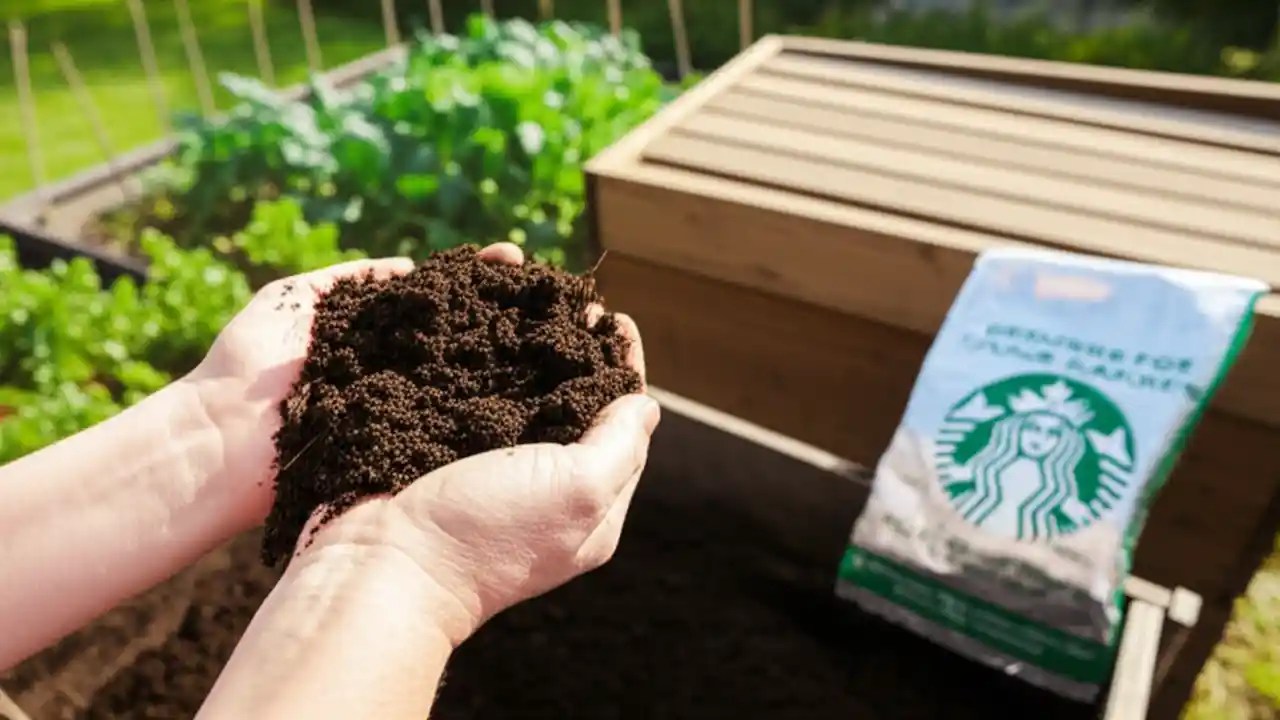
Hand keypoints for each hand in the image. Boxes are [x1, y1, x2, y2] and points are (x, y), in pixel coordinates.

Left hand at [186, 245, 523, 525]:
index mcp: (376, 335)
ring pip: (467, 381)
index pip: (439, 298)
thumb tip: (410, 266)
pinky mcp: (401, 450)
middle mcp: (399, 372)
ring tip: (556, 336)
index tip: (516, 258)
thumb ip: (350, 280)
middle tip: (552, 293)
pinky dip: (487, 411)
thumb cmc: (244, 365)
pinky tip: (527, 392)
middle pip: (464, 336)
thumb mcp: (293, 300)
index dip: (477, 278)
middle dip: (508, 312)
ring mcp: (403, 411)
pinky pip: (449, 428)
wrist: (217, 441)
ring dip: (511, 360)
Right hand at [290, 276, 657, 645]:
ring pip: (523, 402)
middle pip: (577, 411)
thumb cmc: (485, 532)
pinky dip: (481, 367)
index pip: (626, 429)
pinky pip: (474, 405)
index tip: (615, 320)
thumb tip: (646, 405)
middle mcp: (545, 493)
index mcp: (589, 509)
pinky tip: (475, 333)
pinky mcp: (444, 460)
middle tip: (569, 304)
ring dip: (529, 352)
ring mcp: (491, 477)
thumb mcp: (576, 490)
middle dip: (579, 354)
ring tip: (524, 304)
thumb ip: (619, 445)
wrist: (379, 566)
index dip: (623, 370)